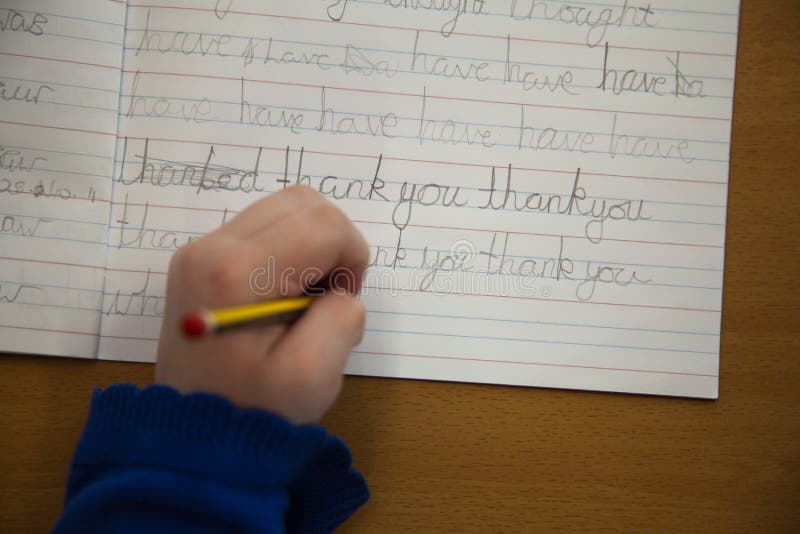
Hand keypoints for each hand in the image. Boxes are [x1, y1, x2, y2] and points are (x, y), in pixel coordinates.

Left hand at [155, 186, 368, 423]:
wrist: (193, 436)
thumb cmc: (254, 410)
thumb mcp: (313, 378)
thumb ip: (342, 319)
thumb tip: (338, 291)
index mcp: (240, 273)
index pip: (324, 223)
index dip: (352, 258)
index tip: (341, 302)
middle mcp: (212, 246)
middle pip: (304, 202)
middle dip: (334, 243)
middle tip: (326, 296)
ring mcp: (200, 248)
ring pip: (284, 207)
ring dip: (312, 243)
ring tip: (304, 295)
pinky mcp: (199, 257)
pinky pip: (263, 226)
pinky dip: (288, 249)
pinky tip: (281, 294)